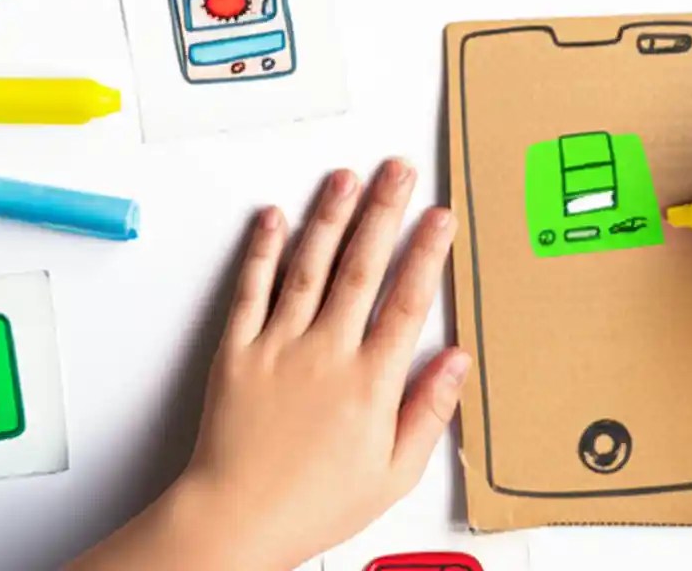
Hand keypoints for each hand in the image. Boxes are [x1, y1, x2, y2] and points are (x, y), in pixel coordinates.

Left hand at [75, 161, 470, 570]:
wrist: (235, 519)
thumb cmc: (315, 502)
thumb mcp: (393, 471)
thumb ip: (429, 411)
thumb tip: (456, 360)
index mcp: (370, 381)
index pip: (406, 302)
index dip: (427, 253)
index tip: (440, 217)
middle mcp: (327, 352)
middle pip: (363, 268)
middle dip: (384, 212)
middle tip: (399, 172)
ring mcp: (279, 346)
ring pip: (310, 267)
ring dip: (330, 217)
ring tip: (346, 177)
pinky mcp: (238, 351)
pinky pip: (251, 291)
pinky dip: (262, 251)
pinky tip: (274, 217)